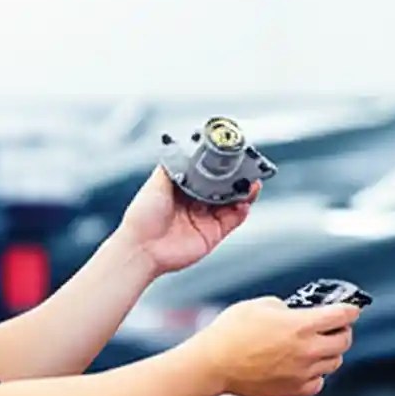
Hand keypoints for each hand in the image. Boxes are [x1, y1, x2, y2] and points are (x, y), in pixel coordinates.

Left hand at [116, 166, 259, 275]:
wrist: (142, 247)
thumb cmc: (142, 216)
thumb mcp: (156, 183)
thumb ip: (174, 166)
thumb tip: (184, 148)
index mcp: (183, 189)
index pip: (208, 174)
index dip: (221, 166)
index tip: (232, 156)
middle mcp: (196, 202)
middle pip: (224, 188)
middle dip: (237, 178)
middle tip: (248, 168)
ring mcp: (206, 218)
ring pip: (232, 202)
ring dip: (244, 192)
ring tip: (252, 183)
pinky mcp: (213, 233)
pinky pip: (233, 220)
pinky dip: (242, 210)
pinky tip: (245, 201)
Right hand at [183, 297, 359, 395]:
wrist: (213, 364)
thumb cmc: (231, 333)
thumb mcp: (261, 304)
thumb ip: (287, 308)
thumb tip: (297, 313)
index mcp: (302, 325)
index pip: (342, 316)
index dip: (351, 310)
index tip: (352, 309)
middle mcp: (308, 350)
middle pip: (344, 341)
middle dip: (342, 330)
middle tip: (334, 326)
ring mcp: (303, 372)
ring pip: (334, 363)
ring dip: (330, 352)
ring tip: (316, 346)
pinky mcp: (294, 390)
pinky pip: (318, 383)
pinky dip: (316, 374)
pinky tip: (304, 366)